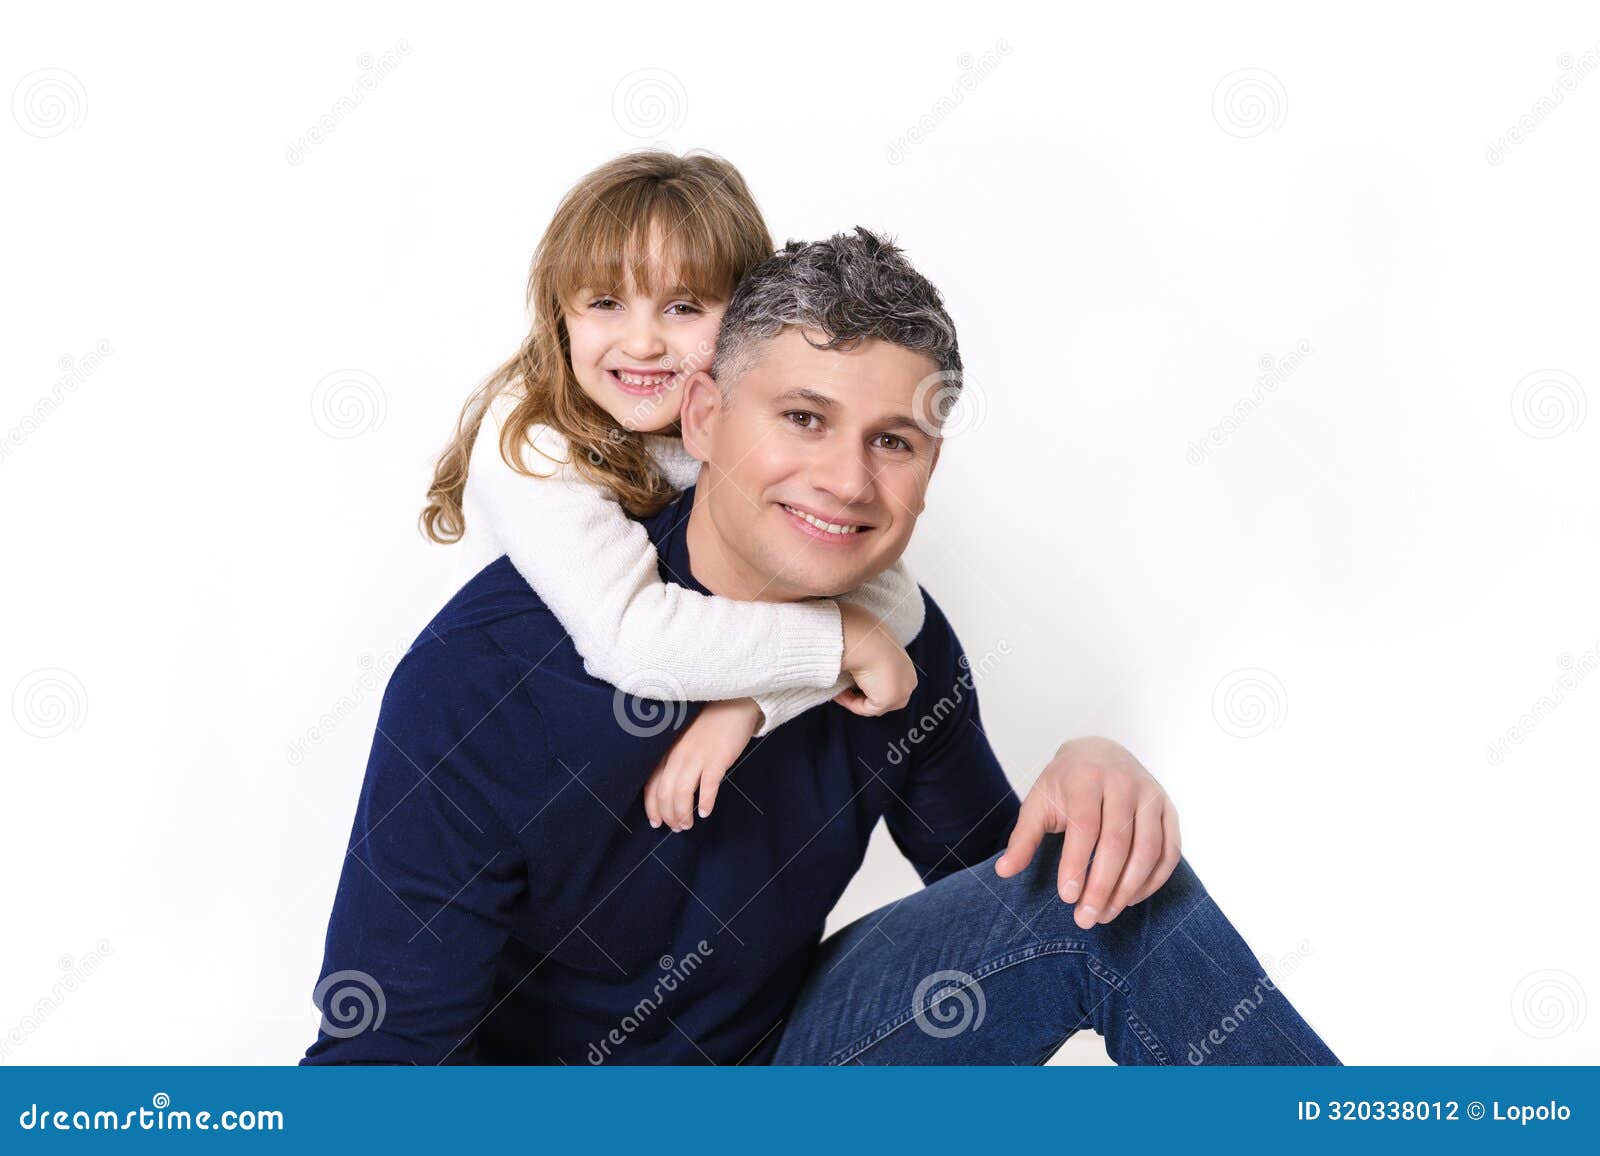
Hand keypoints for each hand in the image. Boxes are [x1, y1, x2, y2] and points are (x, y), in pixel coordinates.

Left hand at [643, 698, 762, 831]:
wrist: (733, 703)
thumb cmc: (708, 724)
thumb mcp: (683, 740)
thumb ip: (675, 760)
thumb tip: (670, 789)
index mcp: (668, 752)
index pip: (651, 786)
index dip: (652, 808)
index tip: (656, 822)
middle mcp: (678, 756)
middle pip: (665, 794)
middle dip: (668, 816)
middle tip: (677, 827)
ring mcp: (698, 757)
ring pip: (682, 794)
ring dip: (683, 814)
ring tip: (688, 825)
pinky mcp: (718, 758)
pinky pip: (708, 786)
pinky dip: (705, 802)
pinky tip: (706, 812)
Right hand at [834, 602, 916, 716]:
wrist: (866, 638)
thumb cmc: (866, 637)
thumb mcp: (871, 648)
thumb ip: (868, 660)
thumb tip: (853, 666)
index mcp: (906, 667)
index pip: (889, 684)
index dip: (868, 687)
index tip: (849, 682)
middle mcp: (909, 681)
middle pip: (885, 699)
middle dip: (864, 697)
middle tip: (843, 689)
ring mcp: (901, 693)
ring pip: (875, 706)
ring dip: (855, 700)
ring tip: (839, 689)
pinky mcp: (887, 700)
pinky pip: (865, 709)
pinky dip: (850, 702)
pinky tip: (839, 691)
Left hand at [994, 736, 1180, 928]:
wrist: (1100, 753)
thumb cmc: (1065, 784)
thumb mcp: (1038, 803)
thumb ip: (1024, 837)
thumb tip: (1004, 872)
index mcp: (1086, 777)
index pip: (1085, 826)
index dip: (1077, 864)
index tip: (1067, 897)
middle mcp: (1124, 782)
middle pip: (1118, 842)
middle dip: (1102, 886)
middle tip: (1086, 919)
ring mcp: (1151, 795)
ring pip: (1148, 850)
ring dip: (1128, 888)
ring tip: (1105, 914)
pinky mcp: (1169, 810)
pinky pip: (1170, 851)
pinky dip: (1153, 880)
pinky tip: (1130, 899)